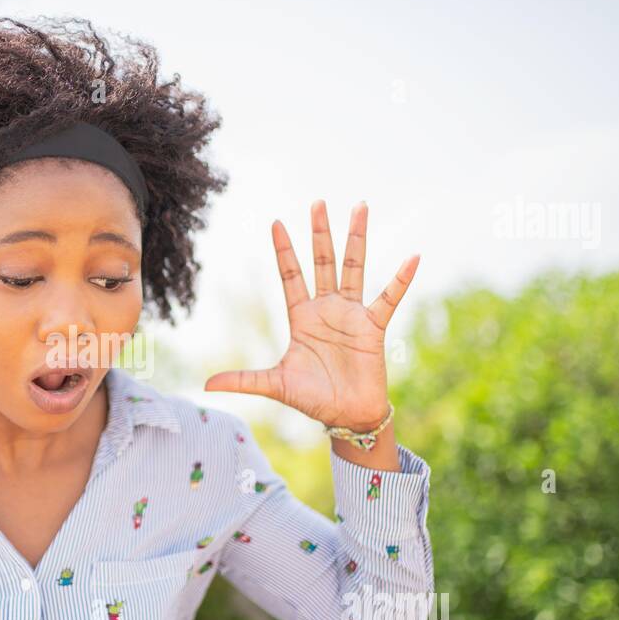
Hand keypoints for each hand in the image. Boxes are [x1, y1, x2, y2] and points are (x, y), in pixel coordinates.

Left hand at [204, 200, 418, 429]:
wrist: (346, 416)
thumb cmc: (313, 399)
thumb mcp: (275, 385)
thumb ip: (244, 380)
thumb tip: (206, 384)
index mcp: (302, 318)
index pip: (291, 276)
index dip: (284, 251)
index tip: (276, 223)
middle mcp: (326, 309)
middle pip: (322, 262)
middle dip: (319, 233)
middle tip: (317, 203)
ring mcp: (351, 314)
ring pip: (354, 268)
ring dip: (356, 238)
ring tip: (360, 207)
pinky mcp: (373, 326)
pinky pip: (389, 298)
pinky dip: (401, 279)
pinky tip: (413, 257)